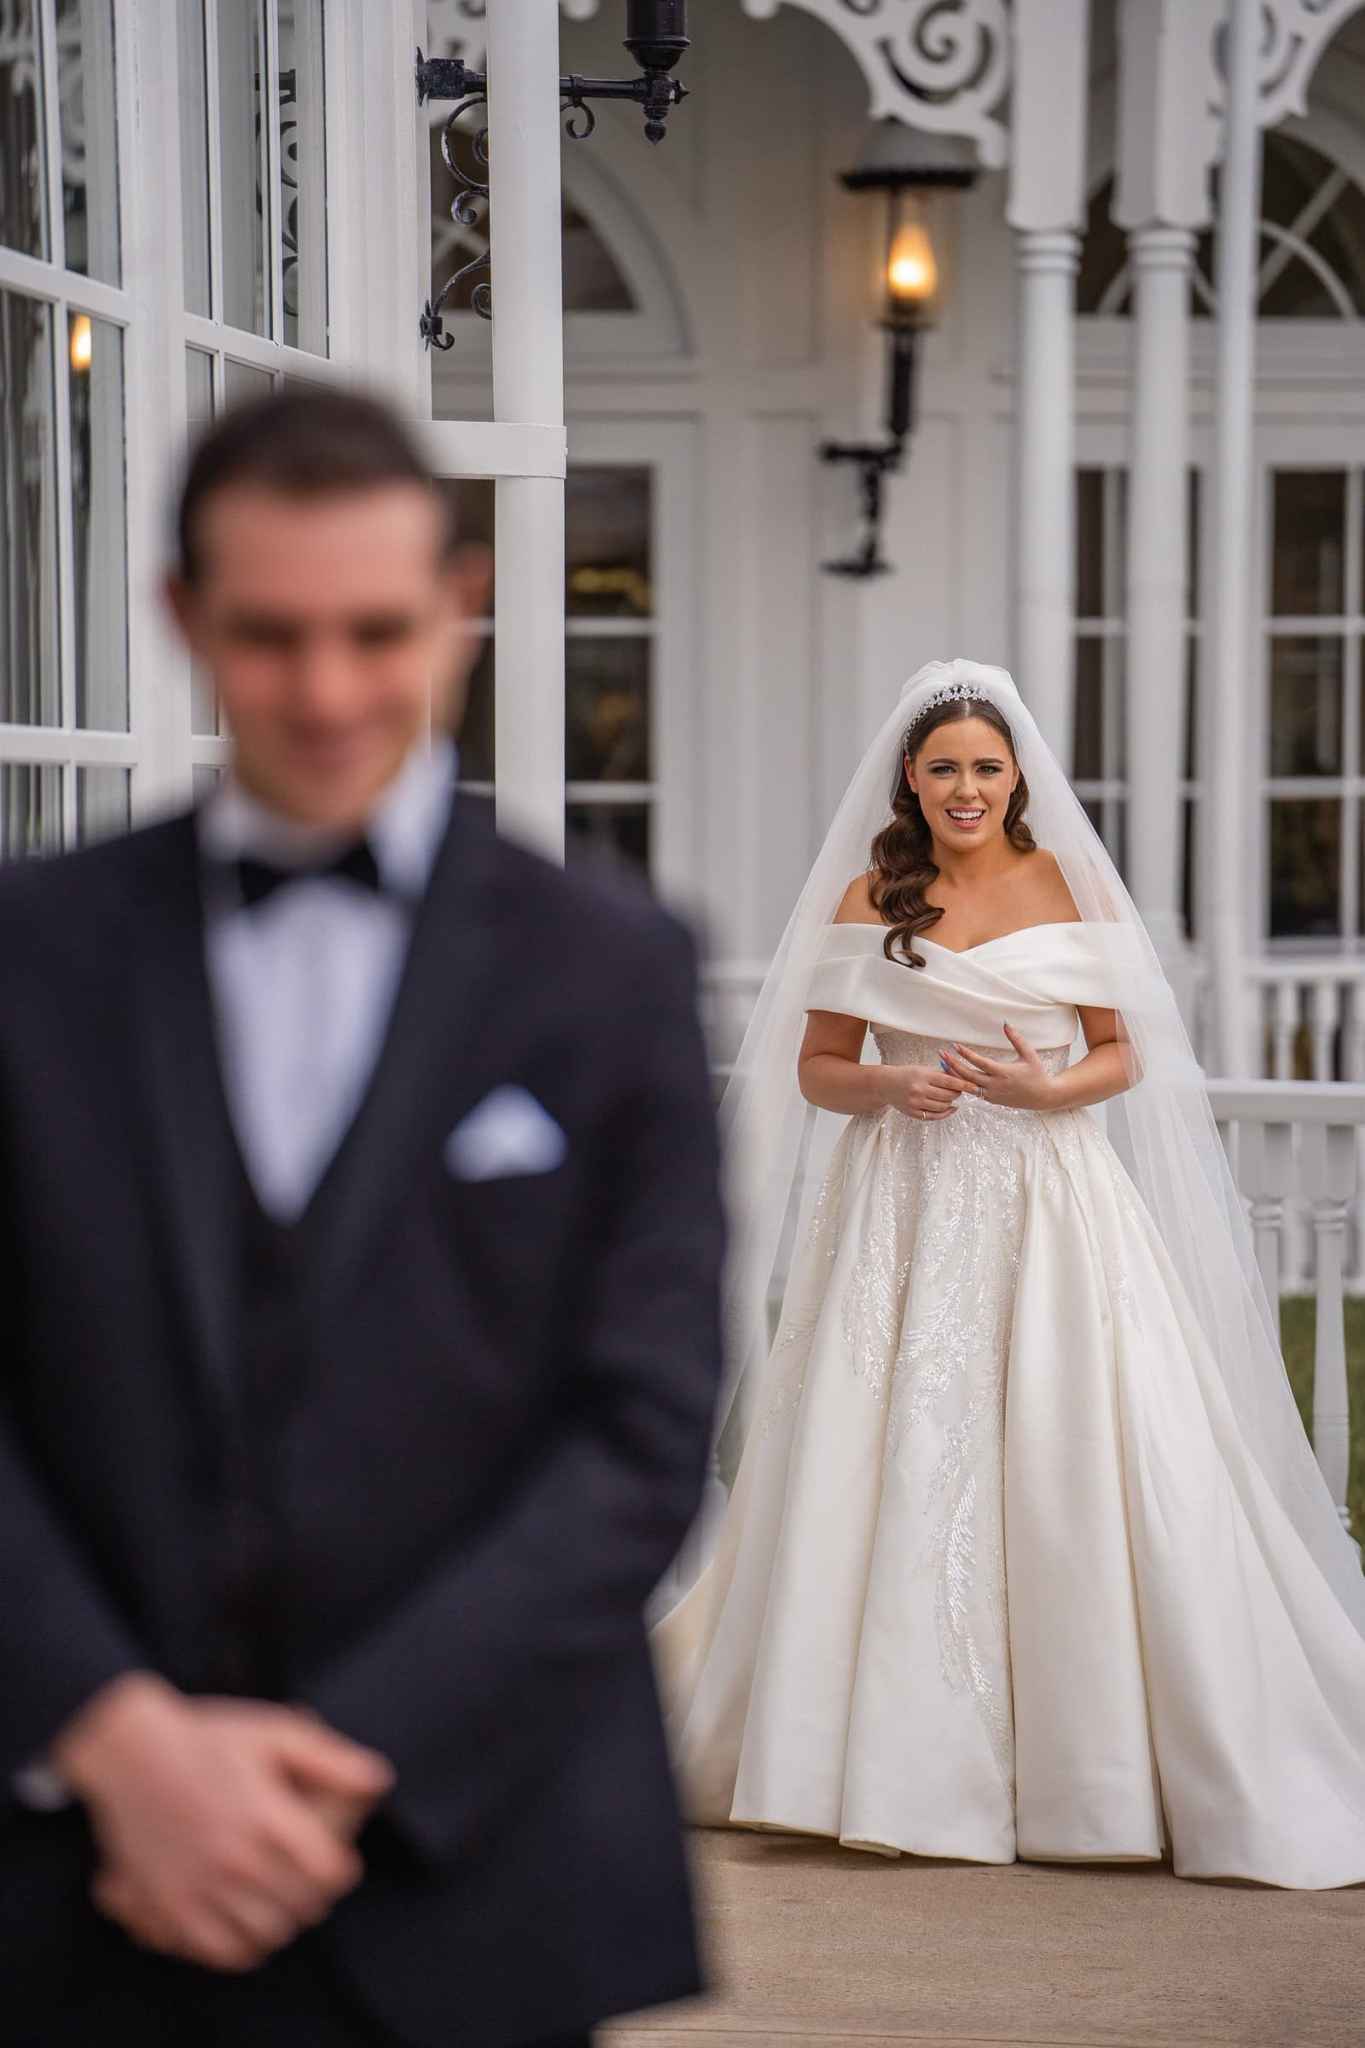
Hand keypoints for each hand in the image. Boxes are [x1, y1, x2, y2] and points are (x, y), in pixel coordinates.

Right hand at [53, 1674, 392, 1971]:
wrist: (131, 1753)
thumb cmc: (210, 1738)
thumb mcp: (275, 1733)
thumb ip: (330, 1760)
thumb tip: (379, 1780)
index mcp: (267, 1817)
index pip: (329, 1874)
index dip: (339, 1869)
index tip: (333, 1860)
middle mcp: (236, 1859)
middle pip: (301, 1909)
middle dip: (311, 1895)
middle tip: (304, 1879)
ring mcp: (200, 1887)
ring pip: (265, 1936)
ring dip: (279, 1921)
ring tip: (275, 1899)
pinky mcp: (168, 1907)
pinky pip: (219, 1951)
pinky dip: (240, 1945)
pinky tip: (242, 1920)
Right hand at [883, 1062, 973, 1121]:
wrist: (886, 1084)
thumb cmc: (907, 1074)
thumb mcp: (923, 1069)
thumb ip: (941, 1074)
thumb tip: (961, 1079)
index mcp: (923, 1076)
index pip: (949, 1082)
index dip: (964, 1085)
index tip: (974, 1087)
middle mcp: (920, 1090)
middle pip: (948, 1096)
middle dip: (957, 1094)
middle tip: (960, 1091)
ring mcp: (916, 1103)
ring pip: (943, 1107)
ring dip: (950, 1103)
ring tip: (952, 1098)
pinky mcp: (913, 1113)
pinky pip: (934, 1116)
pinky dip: (944, 1113)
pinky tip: (949, 1108)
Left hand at [941, 1024, 1058, 1110]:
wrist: (1042, 1097)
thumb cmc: (1036, 1072)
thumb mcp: (1028, 1054)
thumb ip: (1016, 1038)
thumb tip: (1005, 1023)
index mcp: (1003, 1072)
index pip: (979, 1062)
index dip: (966, 1054)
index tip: (955, 1045)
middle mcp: (995, 1085)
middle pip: (968, 1075)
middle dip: (953, 1064)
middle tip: (941, 1053)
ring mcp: (992, 1094)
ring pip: (967, 1086)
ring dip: (954, 1075)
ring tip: (942, 1064)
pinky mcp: (991, 1100)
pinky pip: (973, 1092)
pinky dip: (962, 1084)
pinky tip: (953, 1076)